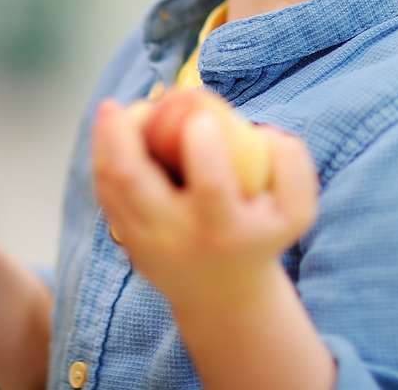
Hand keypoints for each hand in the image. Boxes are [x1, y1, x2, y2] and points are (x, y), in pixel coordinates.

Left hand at [91, 98, 318, 310]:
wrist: (222, 293)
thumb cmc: (260, 235)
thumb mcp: (294, 211)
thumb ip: (291, 165)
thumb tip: (260, 129)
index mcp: (224, 230)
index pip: (211, 188)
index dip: (204, 148)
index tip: (200, 118)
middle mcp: (177, 237)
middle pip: (133, 182)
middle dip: (125, 135)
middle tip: (135, 104)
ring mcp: (144, 239)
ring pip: (111, 183)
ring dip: (107, 139)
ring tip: (115, 109)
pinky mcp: (125, 237)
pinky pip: (105, 190)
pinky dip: (103, 155)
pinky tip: (112, 129)